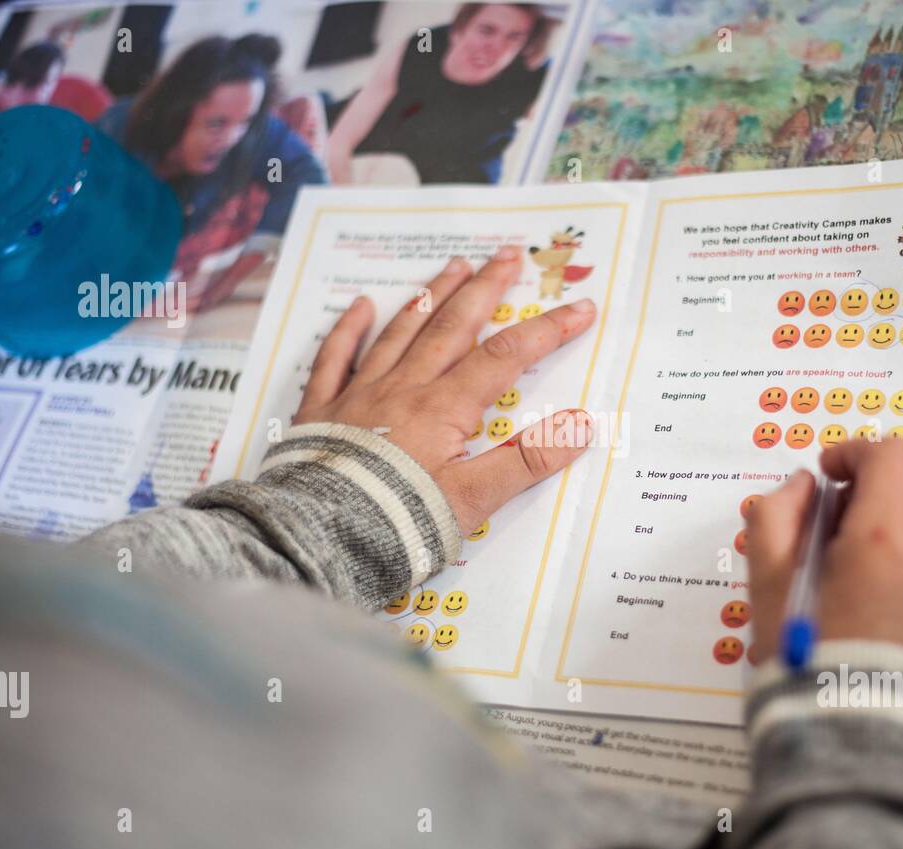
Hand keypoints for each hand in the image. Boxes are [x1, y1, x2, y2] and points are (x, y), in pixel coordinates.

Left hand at [293, 246, 596, 535]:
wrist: (321, 539)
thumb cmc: (401, 522)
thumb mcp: (475, 499)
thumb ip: (526, 462)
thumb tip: (581, 425)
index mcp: (445, 408)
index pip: (506, 357)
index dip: (547, 330)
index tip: (581, 309)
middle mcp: (404, 388)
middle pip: (452, 326)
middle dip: (485, 288)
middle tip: (509, 254)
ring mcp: (360, 394)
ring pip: (401, 331)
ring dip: (431, 295)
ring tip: (455, 265)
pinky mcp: (322, 411)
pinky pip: (335, 358)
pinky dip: (349, 329)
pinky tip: (360, 306)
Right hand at [745, 439, 902, 686]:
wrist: (868, 751)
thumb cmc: (811, 667)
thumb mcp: (769, 591)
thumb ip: (775, 520)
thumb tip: (801, 485)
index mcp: (888, 535)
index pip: (889, 455)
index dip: (853, 453)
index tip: (827, 473)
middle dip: (872, 496)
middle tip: (830, 535)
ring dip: (896, 537)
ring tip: (855, 584)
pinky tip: (885, 616)